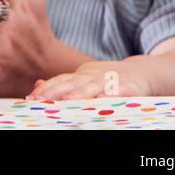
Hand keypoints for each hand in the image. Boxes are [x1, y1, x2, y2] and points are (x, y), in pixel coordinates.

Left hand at [28, 61, 150, 100]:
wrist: (142, 72)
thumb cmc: (108, 80)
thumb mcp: (84, 79)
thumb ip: (63, 83)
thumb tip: (38, 85)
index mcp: (81, 76)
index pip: (60, 81)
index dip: (46, 89)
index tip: (31, 98)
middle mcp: (93, 76)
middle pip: (72, 83)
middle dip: (55, 92)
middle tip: (40, 100)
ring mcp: (110, 80)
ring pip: (93, 87)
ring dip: (80, 94)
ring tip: (67, 101)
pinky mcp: (129, 87)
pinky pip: (119, 91)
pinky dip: (111, 94)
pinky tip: (103, 98)